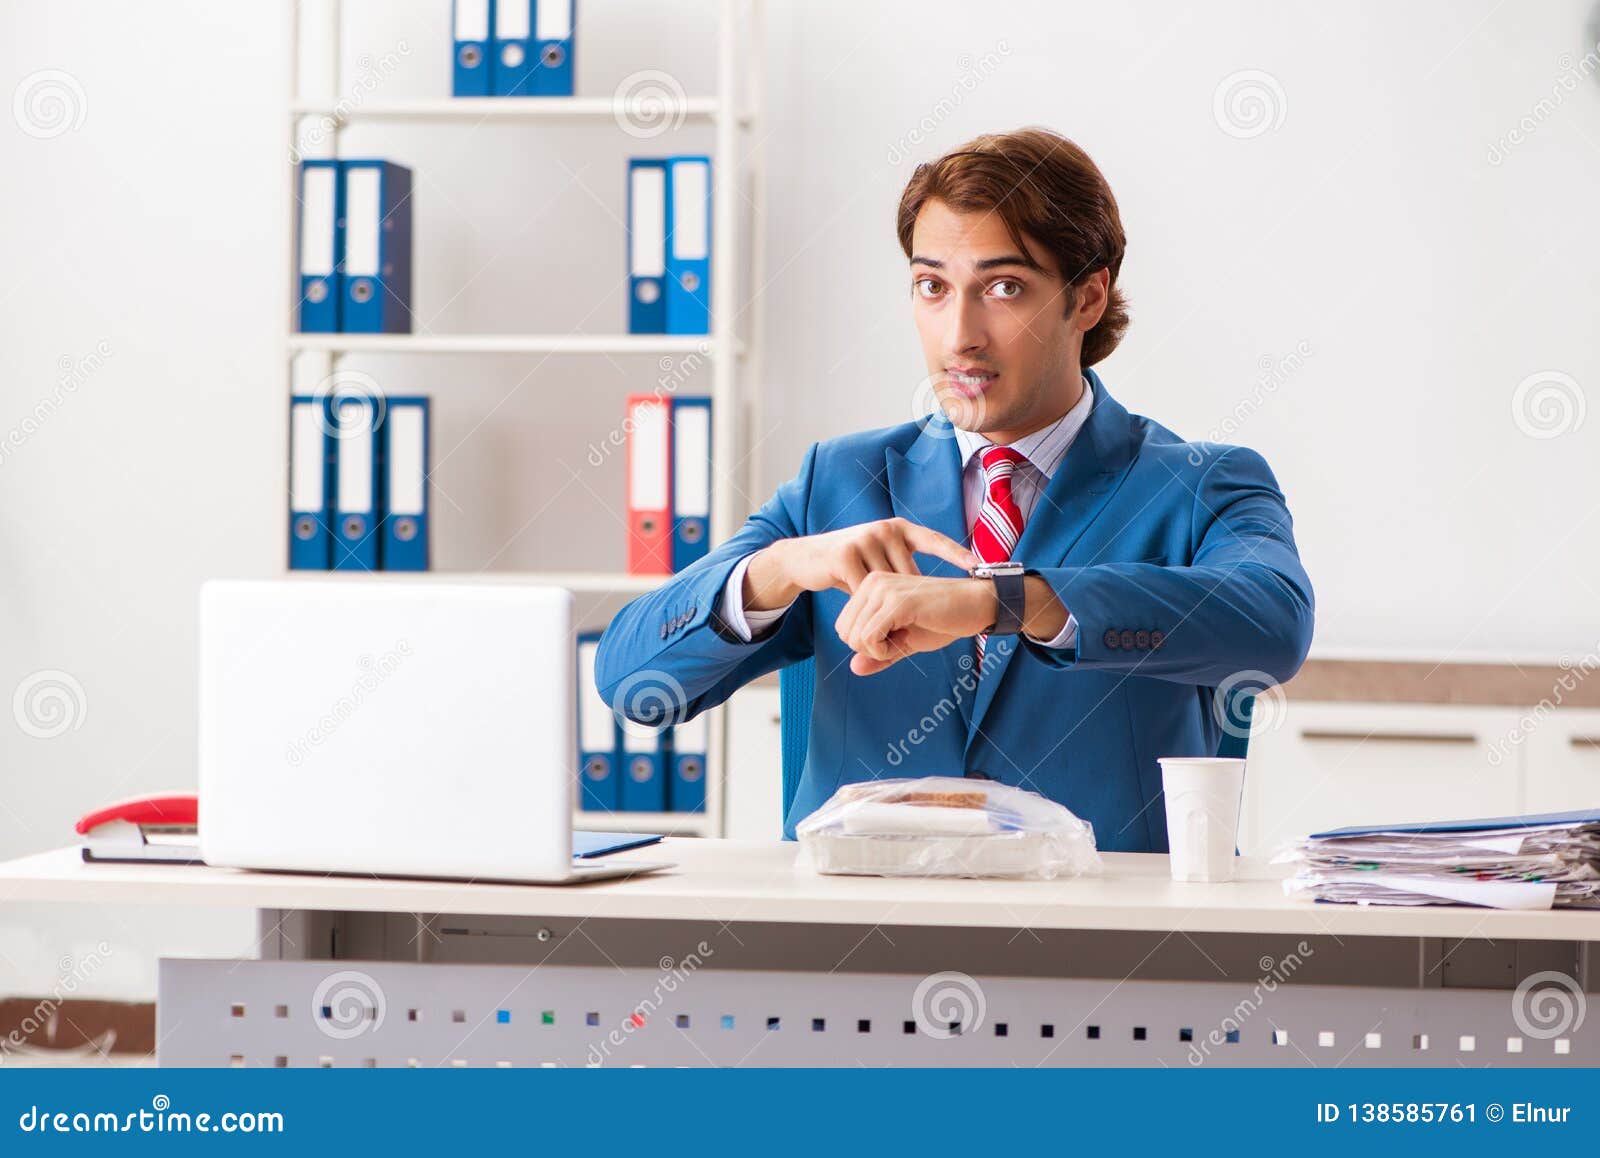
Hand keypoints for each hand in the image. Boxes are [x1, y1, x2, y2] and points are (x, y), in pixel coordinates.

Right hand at [742, 517, 977, 610]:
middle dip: (907, 602)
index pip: (934, 541)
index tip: (980, 567)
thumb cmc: (849, 567)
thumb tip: (937, 596)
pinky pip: (865, 591)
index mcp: (900, 529)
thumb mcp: (879, 566)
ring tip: (882, 624)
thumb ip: (903, 578)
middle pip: (908, 575)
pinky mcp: (846, 555)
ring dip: (884, 609)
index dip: (957, 554)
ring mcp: (865, 539)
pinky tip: (860, 612)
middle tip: (906, 626)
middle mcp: (885, 529)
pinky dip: (865, 607)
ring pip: (887, 587)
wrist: (806, 558)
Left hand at [834, 573, 994, 675]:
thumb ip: (878, 654)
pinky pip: (870, 638)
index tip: (894, 637)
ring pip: (855, 637)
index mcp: (871, 585)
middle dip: (869, 649)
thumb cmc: (942, 621)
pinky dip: (884, 651)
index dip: (865, 644)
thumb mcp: (904, 641)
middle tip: (899, 640)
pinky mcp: (896, 602)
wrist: (976, 605)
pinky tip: (906, 639)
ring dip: (879, 650)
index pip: (844, 626)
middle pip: (845, 632)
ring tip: (905, 637)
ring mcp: (883, 589)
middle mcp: (872, 582)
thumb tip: (853, 668)